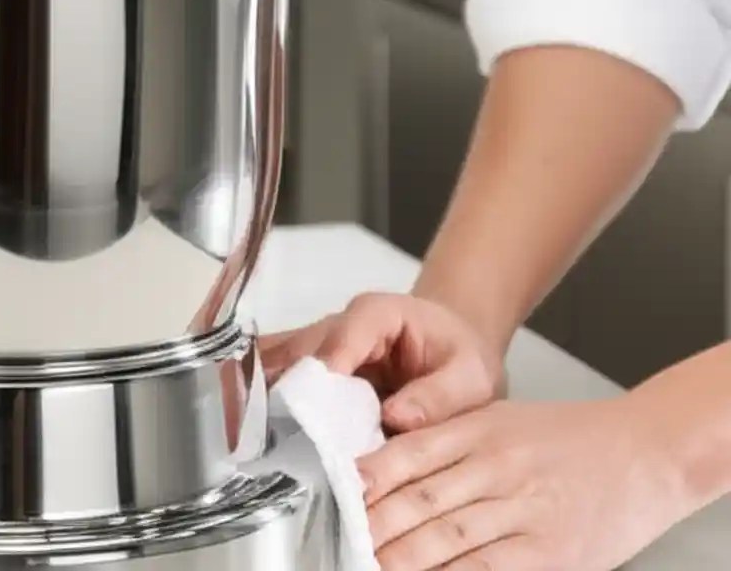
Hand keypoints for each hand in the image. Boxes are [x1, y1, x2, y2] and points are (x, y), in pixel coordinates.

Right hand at [261, 293, 506, 432]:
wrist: (447, 351)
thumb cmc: (459, 361)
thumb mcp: (469, 379)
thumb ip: (439, 396)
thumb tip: (395, 417)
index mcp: (379, 314)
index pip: (346, 333)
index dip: (327, 366)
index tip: (312, 403)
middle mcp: (337, 324)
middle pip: (299, 352)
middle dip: (285, 392)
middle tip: (274, 437)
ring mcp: (314, 346)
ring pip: (277, 365)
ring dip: (267, 402)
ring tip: (258, 443)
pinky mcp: (303, 370)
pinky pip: (274, 381)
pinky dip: (263, 407)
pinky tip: (256, 438)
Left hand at [359, 398, 686, 569]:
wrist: (646, 452)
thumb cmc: (565, 438)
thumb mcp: (497, 420)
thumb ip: (441, 440)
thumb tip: (375, 467)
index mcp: (476, 430)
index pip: (404, 455)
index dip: (362, 482)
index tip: (329, 500)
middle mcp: (496, 466)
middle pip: (418, 500)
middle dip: (371, 527)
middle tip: (335, 544)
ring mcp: (523, 508)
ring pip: (447, 538)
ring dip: (400, 558)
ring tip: (366, 566)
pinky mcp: (549, 551)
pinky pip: (489, 569)